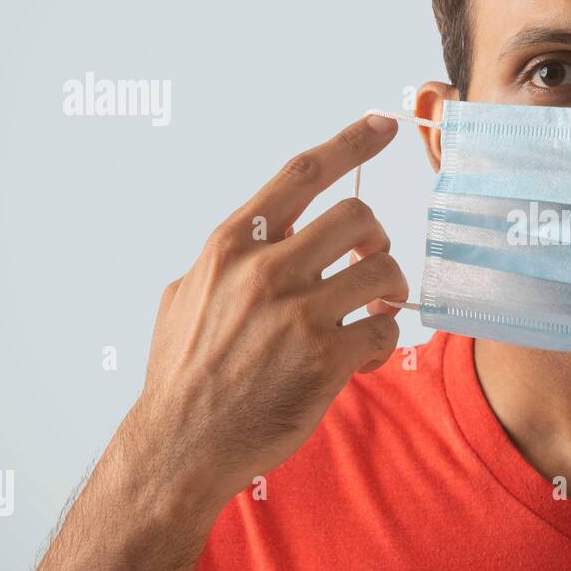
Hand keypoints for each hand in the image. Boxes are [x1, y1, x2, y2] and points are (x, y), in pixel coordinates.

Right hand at [126, 112, 407, 507]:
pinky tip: (366, 356)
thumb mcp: (183, 295)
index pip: (302, 173)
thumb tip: (263, 237)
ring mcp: (298, 314)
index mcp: (232, 246)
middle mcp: (266, 271)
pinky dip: (385, 341)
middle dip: (376, 238)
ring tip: (374, 310)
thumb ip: (226, 260)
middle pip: (358, 216)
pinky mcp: (326, 359)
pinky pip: (385, 330)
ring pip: (383, 271)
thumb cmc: (182, 373)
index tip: (383, 125)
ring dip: (388, 290)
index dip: (351, 142)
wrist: (181, 445)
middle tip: (369, 264)